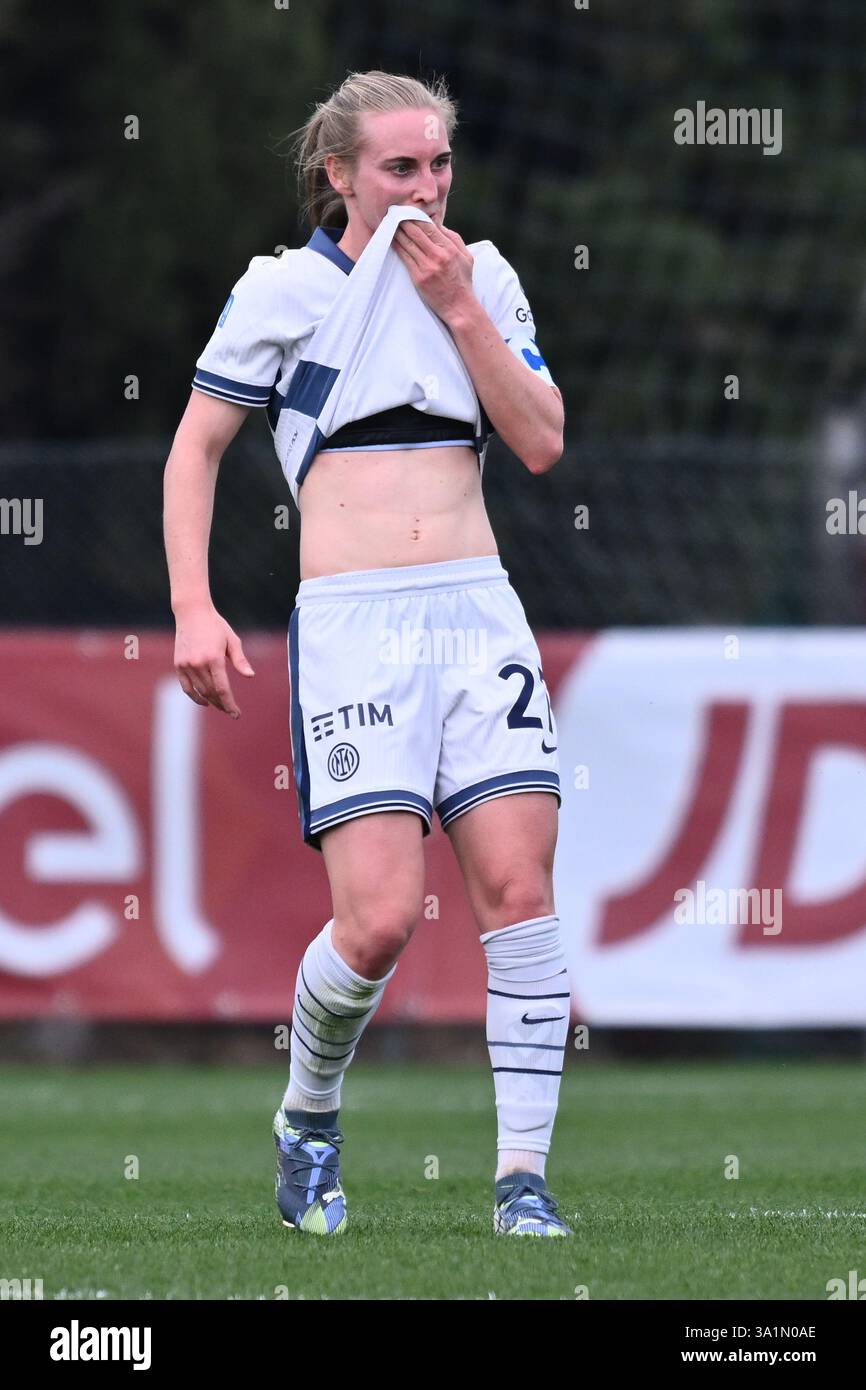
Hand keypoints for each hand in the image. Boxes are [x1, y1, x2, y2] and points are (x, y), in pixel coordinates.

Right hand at [173, 601, 254, 717]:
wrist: (192, 612)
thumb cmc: (216, 625)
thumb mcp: (232, 640)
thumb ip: (240, 660)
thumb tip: (250, 676)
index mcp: (214, 658)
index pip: (222, 689)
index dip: (230, 704)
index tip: (236, 714)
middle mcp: (199, 663)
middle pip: (211, 692)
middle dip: (222, 704)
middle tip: (231, 711)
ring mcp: (186, 664)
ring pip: (200, 691)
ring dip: (211, 701)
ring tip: (220, 706)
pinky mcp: (178, 664)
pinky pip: (186, 687)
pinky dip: (194, 696)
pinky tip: (204, 702)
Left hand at [392, 219, 475, 324]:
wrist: (459, 306)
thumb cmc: (463, 281)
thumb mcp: (465, 256)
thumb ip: (453, 238)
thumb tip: (438, 224)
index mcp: (449, 248)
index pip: (429, 226)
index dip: (416, 216)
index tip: (407, 210)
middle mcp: (437, 256)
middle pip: (415, 232)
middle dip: (403, 220)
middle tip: (393, 212)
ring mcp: (427, 267)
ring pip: (407, 243)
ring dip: (396, 231)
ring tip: (389, 222)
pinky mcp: (418, 278)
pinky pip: (404, 257)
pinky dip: (396, 246)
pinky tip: (390, 239)